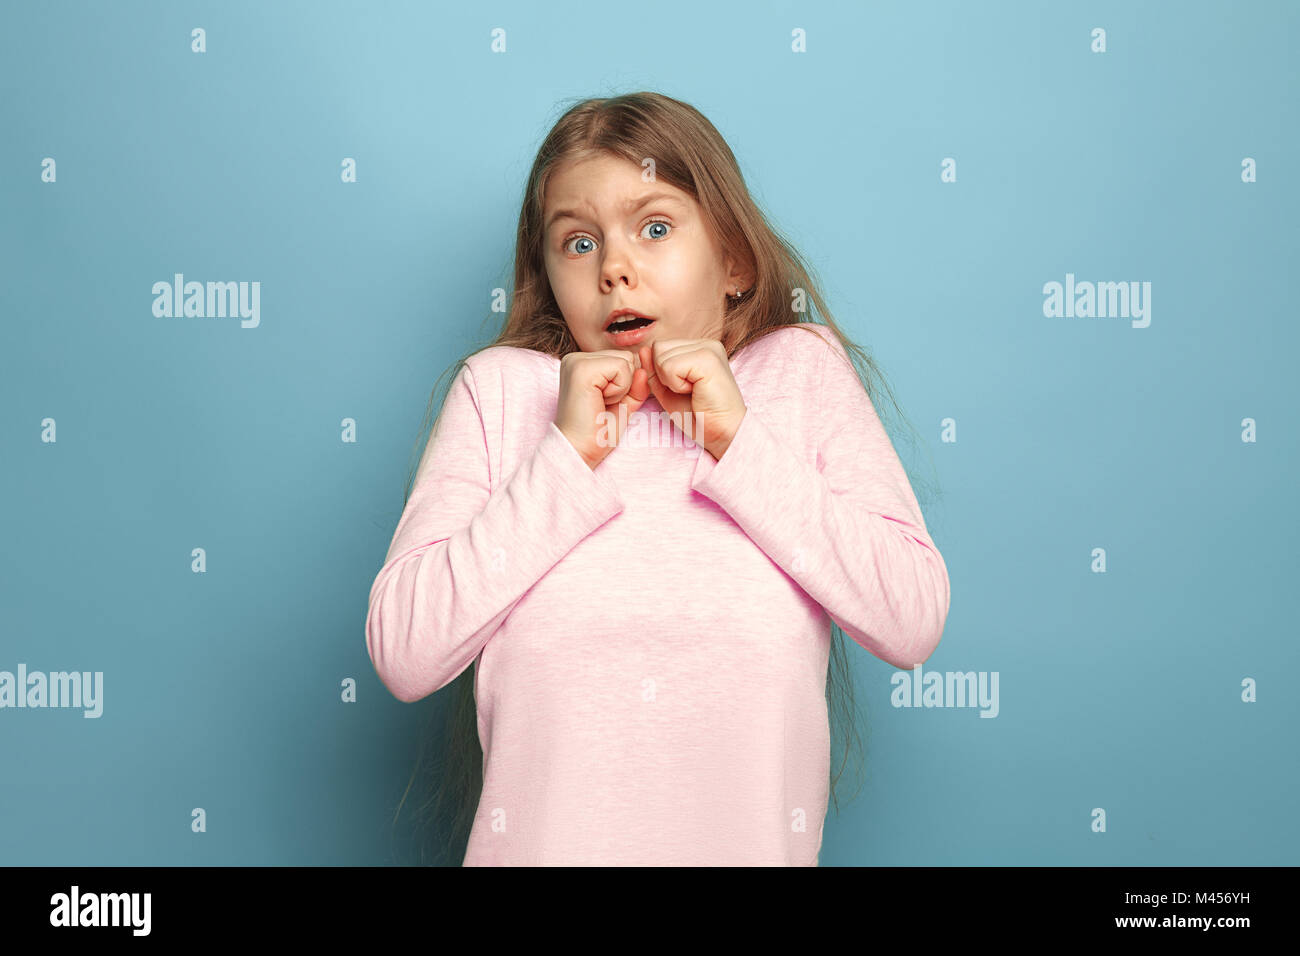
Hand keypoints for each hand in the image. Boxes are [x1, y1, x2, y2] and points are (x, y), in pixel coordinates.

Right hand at [554, 348, 651, 468]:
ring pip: (625, 361)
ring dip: (621, 388)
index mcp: (582, 363)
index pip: (624, 359)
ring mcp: (576, 361)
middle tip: (602, 404)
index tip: (603, 403)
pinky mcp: (581, 369)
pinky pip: (621, 368)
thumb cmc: (598, 432)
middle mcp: (575, 357)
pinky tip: (599, 401)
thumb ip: (637, 383)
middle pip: (626, 357)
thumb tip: (644, 358)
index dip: (624, 385)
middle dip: (624, 385)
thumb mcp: (625, 403)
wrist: (579, 451)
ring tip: (600, 403)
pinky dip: (619, 390)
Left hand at [639, 340, 746, 460]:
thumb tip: (643, 350)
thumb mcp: (668, 391)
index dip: (661, 373)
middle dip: (664, 375)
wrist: (723, 434)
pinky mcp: (708, 359)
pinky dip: (676, 385)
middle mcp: (706, 343)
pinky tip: (695, 392)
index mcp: (699, 347)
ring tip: (693, 392)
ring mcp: (708, 348)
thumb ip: (654, 371)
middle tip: (688, 392)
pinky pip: (670, 367)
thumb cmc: (699, 416)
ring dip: (670, 381)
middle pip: (658, 348)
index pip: (659, 347)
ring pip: (661, 357)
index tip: (685, 390)